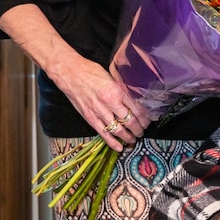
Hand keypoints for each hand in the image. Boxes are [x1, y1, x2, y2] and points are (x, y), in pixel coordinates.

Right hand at [0, 4, 147, 150]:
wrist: (70, 73)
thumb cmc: (91, 71)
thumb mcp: (112, 76)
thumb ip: (122, 89)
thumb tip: (134, 98)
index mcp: (117, 90)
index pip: (137, 108)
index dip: (145, 117)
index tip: (149, 120)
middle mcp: (110, 102)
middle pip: (130, 121)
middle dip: (139, 128)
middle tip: (143, 131)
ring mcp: (99, 112)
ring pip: (118, 129)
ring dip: (129, 136)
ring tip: (134, 139)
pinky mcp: (89, 118)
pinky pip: (103, 133)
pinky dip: (112, 142)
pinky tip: (120, 148)